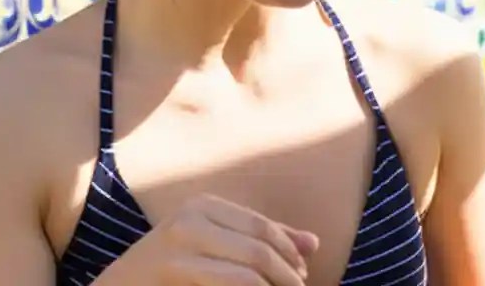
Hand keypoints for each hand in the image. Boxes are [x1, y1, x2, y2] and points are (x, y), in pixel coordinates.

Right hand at [95, 193, 318, 284]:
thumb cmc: (171, 268)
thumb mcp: (214, 244)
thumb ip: (261, 240)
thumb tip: (313, 244)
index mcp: (204, 205)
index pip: (264, 227)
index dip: (289, 252)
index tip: (302, 274)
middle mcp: (192, 218)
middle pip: (260, 250)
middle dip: (287, 275)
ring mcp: (180, 245)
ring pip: (249, 271)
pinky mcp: (175, 270)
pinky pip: (231, 284)